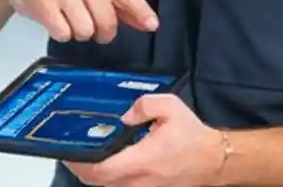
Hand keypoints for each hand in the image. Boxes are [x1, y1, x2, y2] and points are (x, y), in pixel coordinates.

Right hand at [2, 0, 157, 42]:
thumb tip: (145, 21)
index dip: (141, 11)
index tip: (151, 25)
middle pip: (107, 21)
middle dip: (102, 31)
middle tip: (93, 26)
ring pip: (86, 31)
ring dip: (79, 32)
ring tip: (69, 18)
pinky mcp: (45, 5)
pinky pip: (64, 34)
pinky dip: (62, 33)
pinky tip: (56, 20)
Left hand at [64, 94, 226, 186]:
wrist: (215, 161)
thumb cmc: (193, 136)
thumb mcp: (171, 107)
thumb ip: (144, 105)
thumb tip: (124, 116)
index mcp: (143, 161)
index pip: (100, 170)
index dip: (79, 162)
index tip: (67, 150)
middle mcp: (140, 181)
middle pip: (97, 181)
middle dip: (80, 166)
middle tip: (71, 149)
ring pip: (107, 186)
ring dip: (94, 172)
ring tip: (86, 152)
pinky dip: (108, 176)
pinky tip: (106, 161)